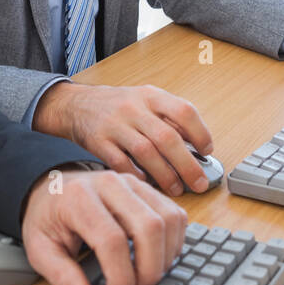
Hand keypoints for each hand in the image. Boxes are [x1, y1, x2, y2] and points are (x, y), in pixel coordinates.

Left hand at [21, 168, 187, 284]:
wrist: (54, 186)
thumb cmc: (48, 217)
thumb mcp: (38, 248)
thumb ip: (60, 276)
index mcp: (79, 198)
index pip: (112, 241)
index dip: (121, 280)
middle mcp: (110, 184)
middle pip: (149, 227)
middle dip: (150, 271)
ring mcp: (132, 183)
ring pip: (169, 220)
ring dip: (165, 258)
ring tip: (146, 279)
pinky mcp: (147, 188)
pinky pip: (176, 215)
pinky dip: (174, 242)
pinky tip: (157, 259)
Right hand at [33, 82, 213, 194]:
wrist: (76, 104)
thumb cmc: (118, 106)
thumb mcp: (145, 101)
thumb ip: (169, 118)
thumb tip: (197, 145)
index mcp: (150, 95)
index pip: (183, 111)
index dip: (200, 133)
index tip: (207, 151)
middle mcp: (133, 107)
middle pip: (167, 137)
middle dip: (187, 164)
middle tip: (198, 183)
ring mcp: (114, 124)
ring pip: (145, 152)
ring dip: (165, 174)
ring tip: (176, 189)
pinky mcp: (98, 141)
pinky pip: (120, 162)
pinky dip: (136, 175)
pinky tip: (146, 185)